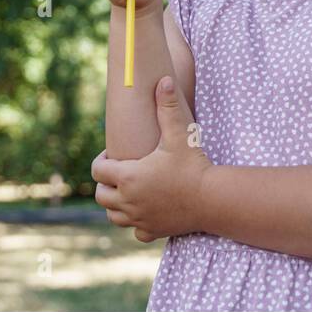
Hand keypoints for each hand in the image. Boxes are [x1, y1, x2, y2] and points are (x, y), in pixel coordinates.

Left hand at [92, 75, 212, 242]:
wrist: (213, 199)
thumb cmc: (194, 165)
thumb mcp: (180, 134)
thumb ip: (168, 107)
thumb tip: (163, 80)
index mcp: (128, 177)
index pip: (98, 170)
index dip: (102, 160)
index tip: (115, 153)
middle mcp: (128, 201)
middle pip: (101, 195)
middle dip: (106, 183)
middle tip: (121, 171)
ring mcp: (140, 219)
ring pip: (113, 216)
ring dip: (116, 204)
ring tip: (129, 190)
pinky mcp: (153, 231)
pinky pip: (135, 231)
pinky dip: (136, 223)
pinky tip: (146, 211)